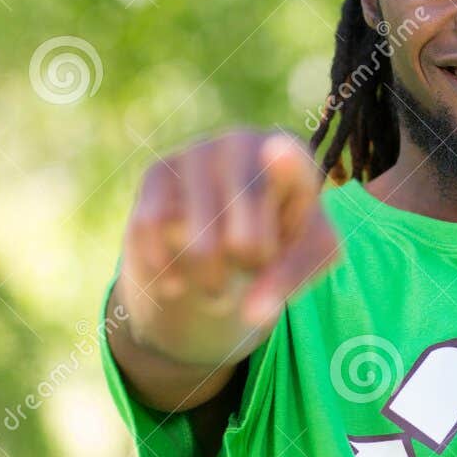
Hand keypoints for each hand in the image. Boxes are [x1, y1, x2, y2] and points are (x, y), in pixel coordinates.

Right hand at [112, 128, 338, 370]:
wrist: (223, 244)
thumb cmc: (278, 241)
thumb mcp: (303, 260)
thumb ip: (288, 281)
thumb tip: (253, 313)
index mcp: (292, 157)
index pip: (290, 162)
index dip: (284, 162)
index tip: (278, 153)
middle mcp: (243, 142)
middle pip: (246, 229)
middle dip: (251, 264)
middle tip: (253, 264)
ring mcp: (196, 152)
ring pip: (200, 243)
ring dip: (213, 283)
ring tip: (220, 287)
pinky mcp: (156, 172)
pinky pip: (153, 234)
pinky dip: (167, 275)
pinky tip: (177, 284)